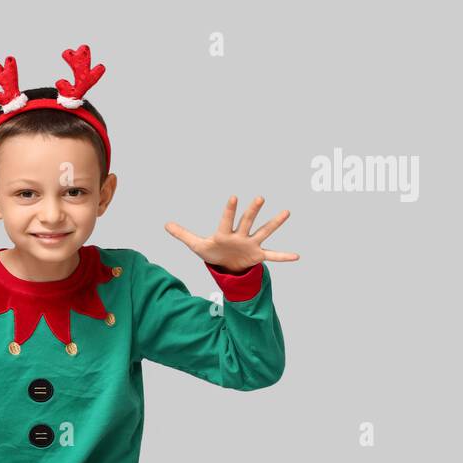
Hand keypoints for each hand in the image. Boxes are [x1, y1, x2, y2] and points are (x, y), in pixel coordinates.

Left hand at [164, 196, 298, 272]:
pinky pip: (273, 256)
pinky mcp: (257, 256)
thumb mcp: (196, 245)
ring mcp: (250, 244)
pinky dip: (284, 257)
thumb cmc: (212, 252)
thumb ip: (182, 234)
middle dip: (252, 211)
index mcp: (224, 233)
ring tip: (287, 212)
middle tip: (260, 197)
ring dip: (274, 223)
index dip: (229, 210)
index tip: (234, 197)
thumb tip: (165, 224)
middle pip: (246, 221)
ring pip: (263, 232)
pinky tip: (297, 256)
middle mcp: (240, 236)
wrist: (225, 265)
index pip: (226, 220)